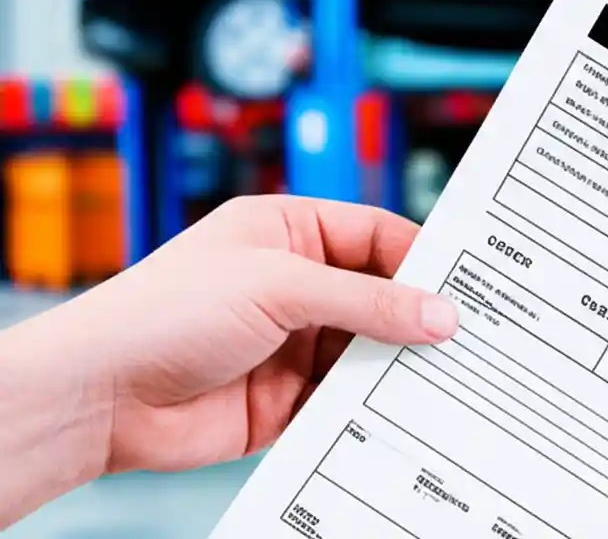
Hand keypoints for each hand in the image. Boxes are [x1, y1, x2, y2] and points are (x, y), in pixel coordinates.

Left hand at [0, 196, 457, 525]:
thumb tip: (439, 315)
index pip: (375, 236)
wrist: (100, 396)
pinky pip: (348, 397)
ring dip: (400, 362)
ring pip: (369, 348)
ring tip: (449, 374)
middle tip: (473, 333)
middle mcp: (295, 284)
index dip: (422, 257)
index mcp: (289, 233)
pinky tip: (405, 410)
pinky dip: (375, 403)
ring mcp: (292, 342)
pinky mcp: (288, 397)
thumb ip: (366, 301)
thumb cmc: (165, 311)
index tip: (468, 283)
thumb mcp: (279, 287)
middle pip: (379, 295)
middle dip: (419, 314)